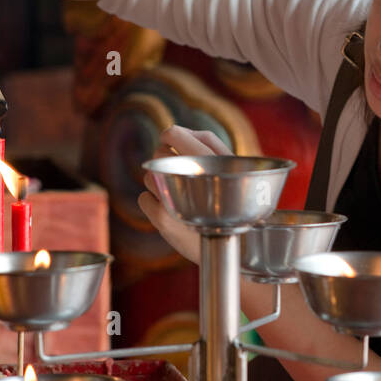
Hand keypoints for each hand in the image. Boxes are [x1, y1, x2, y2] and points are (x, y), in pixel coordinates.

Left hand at [138, 125, 233, 266]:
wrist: (237, 247)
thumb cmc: (234, 201)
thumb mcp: (231, 167)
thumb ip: (208, 145)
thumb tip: (175, 132)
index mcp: (209, 161)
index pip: (173, 133)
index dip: (169, 135)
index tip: (170, 140)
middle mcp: (191, 178)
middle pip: (159, 153)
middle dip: (164, 159)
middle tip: (176, 170)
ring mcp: (174, 201)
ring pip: (149, 176)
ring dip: (159, 183)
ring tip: (178, 194)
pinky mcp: (162, 220)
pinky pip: (143, 198)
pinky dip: (152, 202)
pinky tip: (170, 209)